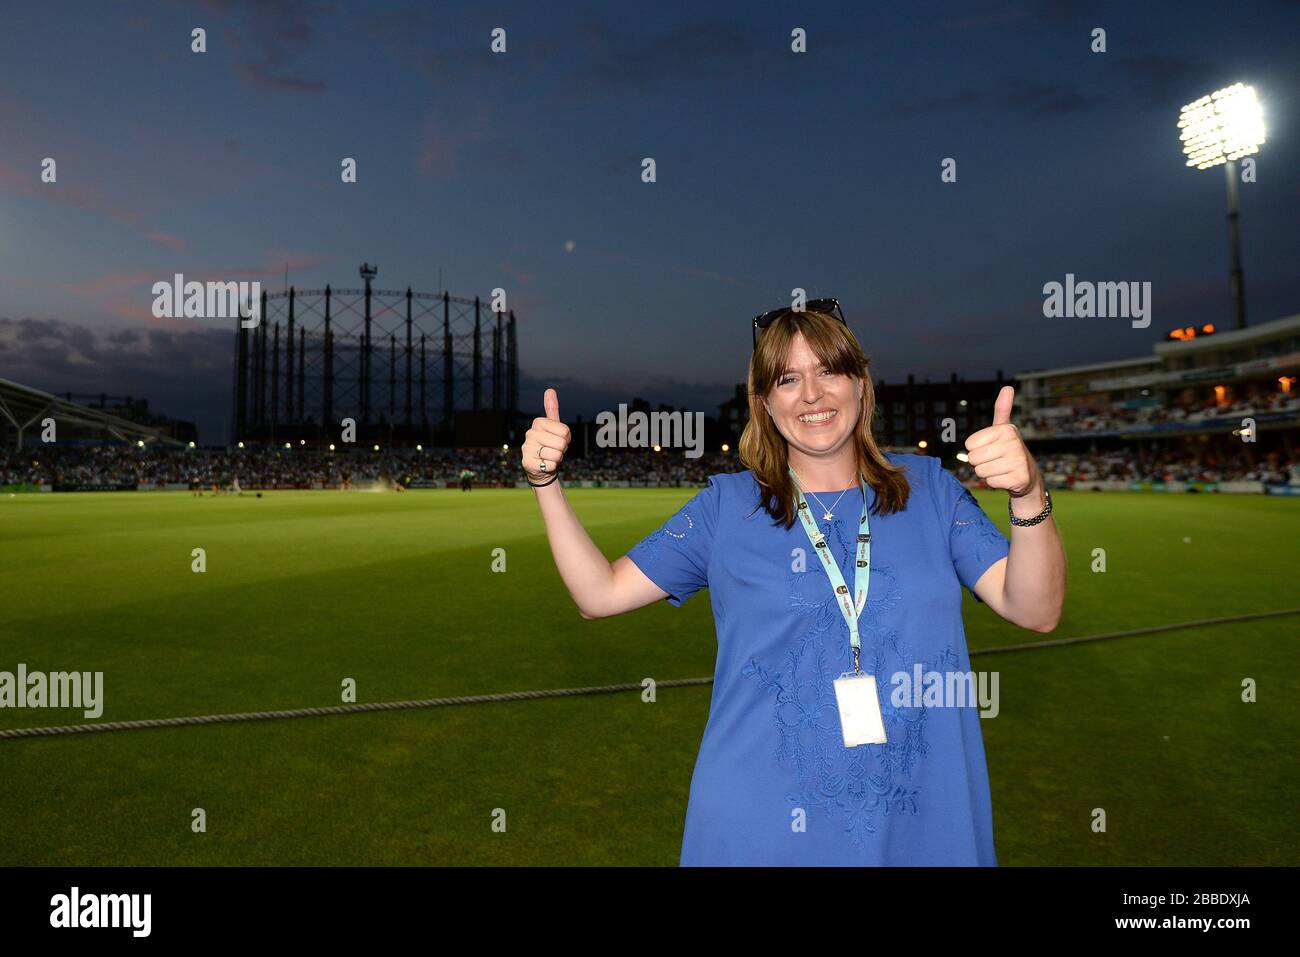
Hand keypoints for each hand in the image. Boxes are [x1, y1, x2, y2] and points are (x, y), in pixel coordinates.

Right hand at [522, 388, 570, 481]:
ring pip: (556, 454)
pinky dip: (551, 467)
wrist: (540, 467)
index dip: (566, 438)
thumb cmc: (550, 445)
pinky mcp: (527, 463)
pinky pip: (550, 465)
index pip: (565, 431)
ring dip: (556, 459)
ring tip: (548, 457)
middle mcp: (530, 433)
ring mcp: (527, 448)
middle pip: (561, 443)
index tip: (558, 439)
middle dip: (562, 449)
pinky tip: (544, 465)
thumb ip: (552, 409)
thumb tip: (550, 389)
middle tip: (553, 449)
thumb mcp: (553, 427)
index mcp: (538, 422)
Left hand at [964, 386, 1041, 502]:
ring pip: (981, 471)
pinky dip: (995, 483)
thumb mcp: (1004, 429)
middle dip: (980, 462)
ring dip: (987, 473)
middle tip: (995, 460)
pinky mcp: (1019, 478)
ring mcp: (1018, 461)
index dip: (976, 449)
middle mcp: (1014, 443)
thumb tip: (1008, 387)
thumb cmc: (1008, 449)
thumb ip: (1002, 409)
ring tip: (1001, 468)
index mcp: (1006, 429)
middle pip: (974, 458)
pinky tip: (1006, 478)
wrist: (1027, 475)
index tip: (991, 448)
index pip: (970, 444)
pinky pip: (991, 482)